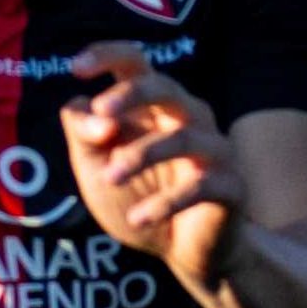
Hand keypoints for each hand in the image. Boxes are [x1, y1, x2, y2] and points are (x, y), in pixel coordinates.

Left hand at [61, 42, 242, 289]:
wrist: (180, 250)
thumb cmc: (136, 196)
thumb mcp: (94, 168)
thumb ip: (83, 135)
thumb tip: (87, 108)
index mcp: (151, 108)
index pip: (136, 65)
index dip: (108, 56)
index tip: (75, 66)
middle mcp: (187, 118)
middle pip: (167, 88)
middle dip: (133, 95)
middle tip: (102, 113)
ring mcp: (213, 150)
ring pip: (184, 136)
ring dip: (141, 155)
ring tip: (109, 178)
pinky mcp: (231, 186)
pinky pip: (202, 185)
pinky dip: (166, 202)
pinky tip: (139, 219)